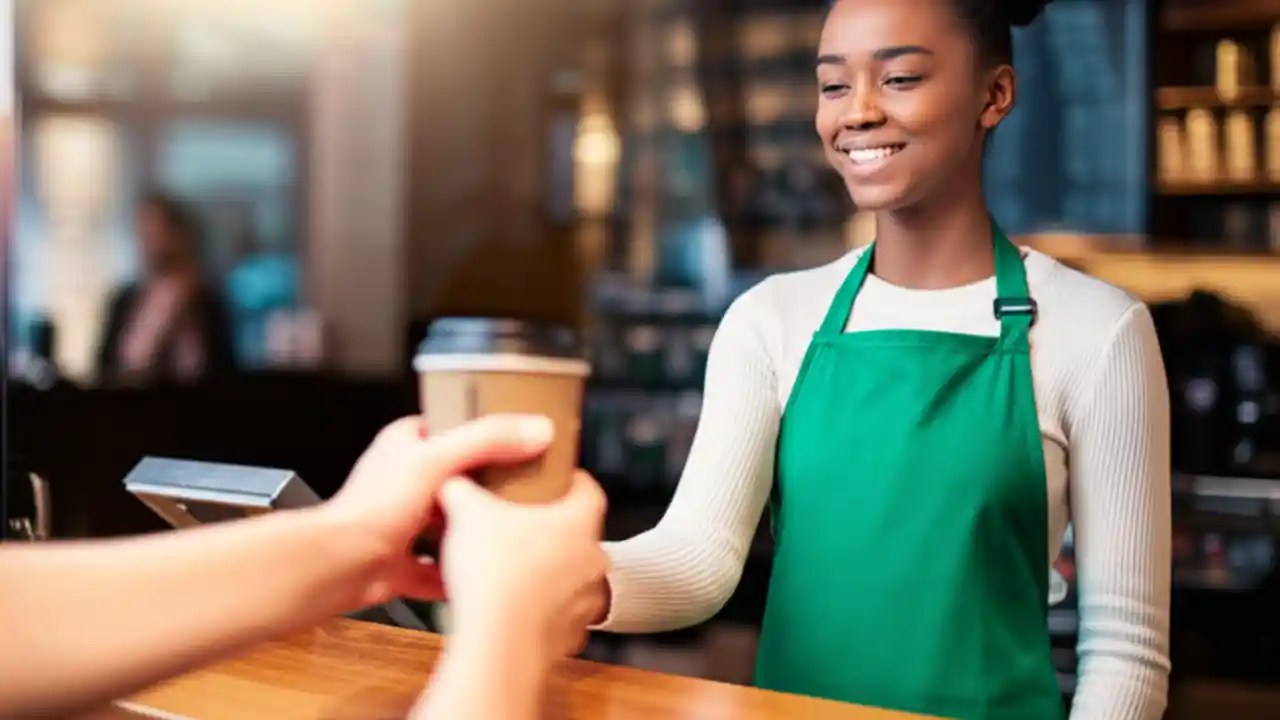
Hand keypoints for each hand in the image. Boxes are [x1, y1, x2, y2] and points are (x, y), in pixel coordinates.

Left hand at [323, 414, 554, 607]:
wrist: (340, 566)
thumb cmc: (372, 507)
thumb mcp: (437, 459)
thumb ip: (488, 440)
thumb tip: (537, 430)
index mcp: (404, 446)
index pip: (450, 427)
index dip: (482, 431)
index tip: (518, 438)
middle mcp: (402, 483)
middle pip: (454, 478)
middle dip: (484, 487)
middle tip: (523, 487)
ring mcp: (401, 525)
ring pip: (446, 524)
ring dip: (472, 531)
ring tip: (510, 530)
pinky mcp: (402, 564)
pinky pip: (437, 571)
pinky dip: (457, 576)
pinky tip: (483, 575)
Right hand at [436, 472, 608, 660]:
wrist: (498, 642)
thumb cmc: (494, 571)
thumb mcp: (467, 513)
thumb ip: (462, 490)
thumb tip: (453, 482)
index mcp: (578, 521)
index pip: (589, 489)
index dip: (569, 480)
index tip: (552, 478)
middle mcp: (592, 559)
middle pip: (578, 534)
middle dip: (551, 529)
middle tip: (520, 524)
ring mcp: (585, 600)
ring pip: (571, 576)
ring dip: (548, 571)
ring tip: (512, 568)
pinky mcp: (571, 634)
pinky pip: (559, 615)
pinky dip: (540, 610)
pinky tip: (510, 606)